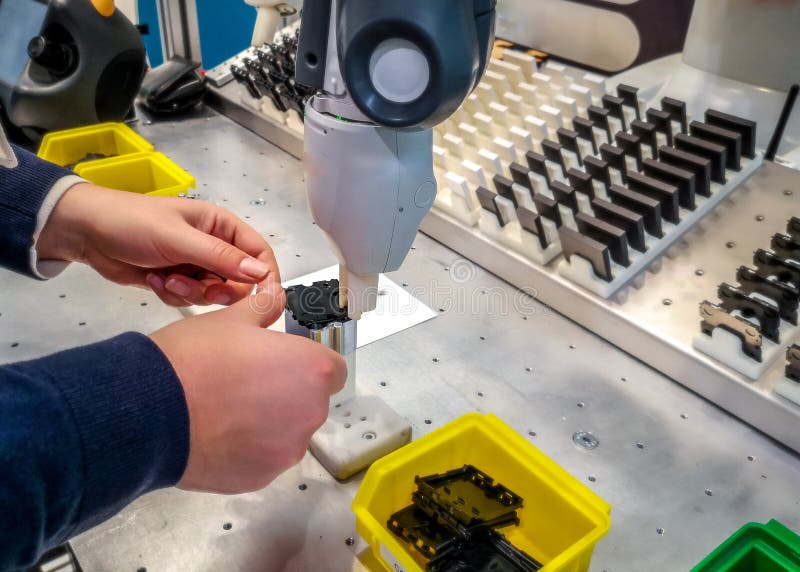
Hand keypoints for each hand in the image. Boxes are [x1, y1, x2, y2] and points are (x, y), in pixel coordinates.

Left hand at [38, 183, 278, 305]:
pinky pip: (190, 300)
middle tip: (196, 286)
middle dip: (216, 289)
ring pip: (213, 295)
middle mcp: (213, 246)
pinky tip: (153, 280)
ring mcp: (195, 265)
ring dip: (189, 292)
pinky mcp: (177, 281)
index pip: (258, 253)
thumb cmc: (134, 223)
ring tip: (164, 278)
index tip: (265, 300)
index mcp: (220, 226)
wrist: (87, 232)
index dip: (265, 276)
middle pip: (238, 281)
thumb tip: (261, 274)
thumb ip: (221, 258)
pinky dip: (172, 295)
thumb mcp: (179, 239)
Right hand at [150, 280, 346, 492]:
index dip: (308, 364)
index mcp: (312, 371)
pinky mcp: (261, 478)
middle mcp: (310, 413)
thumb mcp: (231, 320)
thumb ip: (264, 309)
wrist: (150, 411)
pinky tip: (217, 435)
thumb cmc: (196, 358)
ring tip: (227, 411)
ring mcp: (286, 451)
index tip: (283, 362)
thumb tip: (276, 297)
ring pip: (288, 433)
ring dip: (269, 424)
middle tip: (246, 382)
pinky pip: (264, 459)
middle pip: (310, 403)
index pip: (332, 370)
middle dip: (287, 393)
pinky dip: (248, 450)